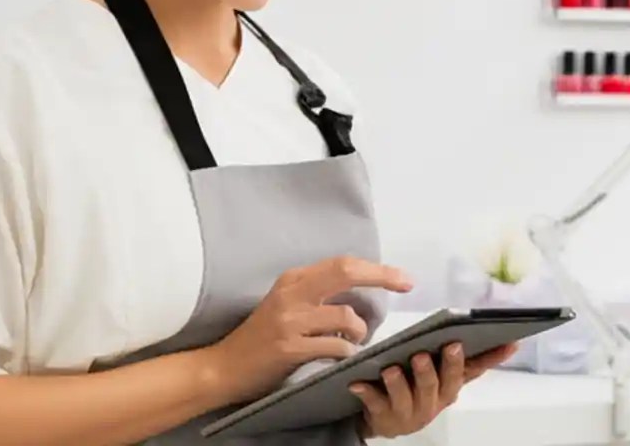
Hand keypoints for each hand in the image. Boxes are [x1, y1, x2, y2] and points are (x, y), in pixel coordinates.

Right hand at [208, 257, 413, 402]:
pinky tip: (340, 357)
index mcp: (293, 279)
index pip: (343, 263)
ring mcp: (289, 321)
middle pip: (346, 271)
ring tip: (352, 342)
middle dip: (382, 277)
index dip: (377, 269)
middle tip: (405, 285)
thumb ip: (317, 294)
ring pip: (346, 316)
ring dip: (359, 332)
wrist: (224, 367)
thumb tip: (362, 292)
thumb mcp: (286, 305)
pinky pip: (334, 347)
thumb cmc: (260, 338)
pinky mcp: (289, 348)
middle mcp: (292, 293)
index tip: (403, 278)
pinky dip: (346, 353)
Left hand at [350, 342, 517, 438]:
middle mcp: (433, 403)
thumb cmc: (414, 388)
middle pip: (439, 384)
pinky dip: (366, 392)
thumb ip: (453, 358)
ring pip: (406, 396)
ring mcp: (408, 412)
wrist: (385, 420)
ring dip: (399, 382)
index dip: (492, 358)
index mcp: (449, 388)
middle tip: (443, 347)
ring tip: (392, 368)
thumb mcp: (438, 375)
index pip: (474, 370)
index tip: (506, 342)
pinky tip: (357, 382)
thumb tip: (479, 330)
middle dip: (442, 367)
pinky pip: (374, 403)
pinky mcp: (383, 417)